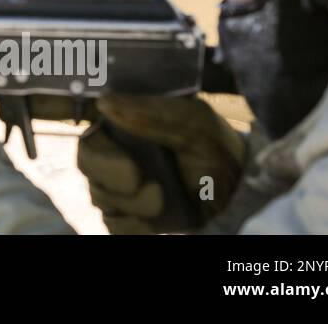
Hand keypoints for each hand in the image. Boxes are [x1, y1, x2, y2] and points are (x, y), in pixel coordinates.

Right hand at [77, 94, 245, 234]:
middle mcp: (117, 153)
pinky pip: (112, 225)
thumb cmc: (217, 147)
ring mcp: (121, 186)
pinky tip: (154, 220)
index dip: (95, 150)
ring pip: (98, 196)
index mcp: (126, 123)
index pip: (89, 130)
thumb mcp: (194, 122)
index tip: (130, 165)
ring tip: (162, 200)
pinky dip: (131, 226)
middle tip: (143, 183)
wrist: (241, 192)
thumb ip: (152, 111)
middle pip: (86, 164)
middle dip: (112, 176)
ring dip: (130, 203)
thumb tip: (104, 101)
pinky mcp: (131, 216)